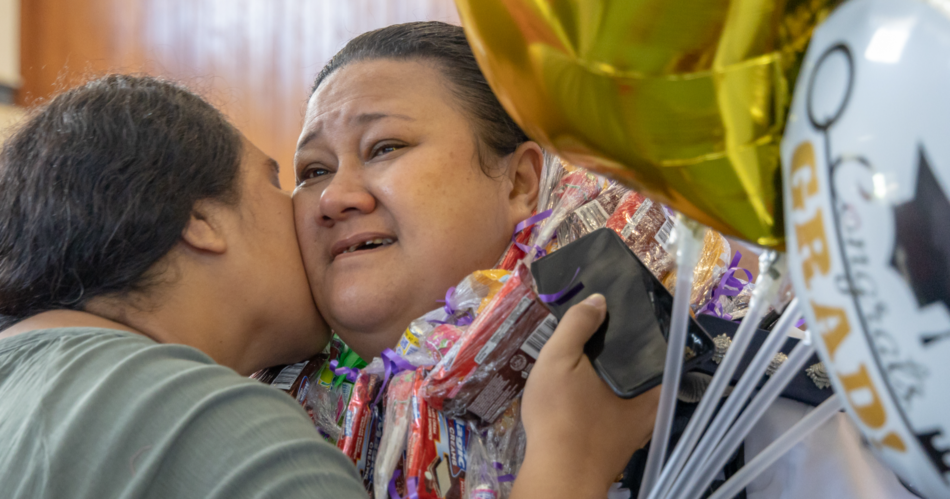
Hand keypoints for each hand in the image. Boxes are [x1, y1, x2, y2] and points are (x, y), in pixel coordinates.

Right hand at [513, 294, 660, 498]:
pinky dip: (608, 394)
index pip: (660, 339)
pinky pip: (622, 406)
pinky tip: (584, 388)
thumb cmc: (561, 415)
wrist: (557, 475)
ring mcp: (642, 425)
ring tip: (587, 352)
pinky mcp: (625, 440)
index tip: (627, 303)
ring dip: (614, 372)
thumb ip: (578, 324)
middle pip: (645, 363)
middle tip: (598, 326)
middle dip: (624, 346)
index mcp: (651, 379)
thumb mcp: (560, 359)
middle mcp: (655, 402)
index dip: (645, 318)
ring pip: (633, 387)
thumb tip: (599, 300)